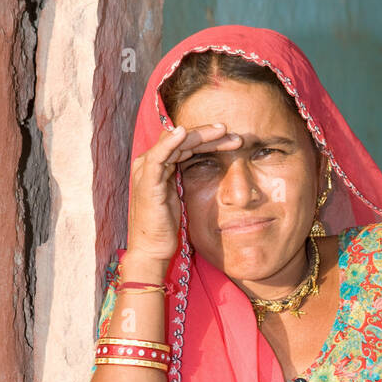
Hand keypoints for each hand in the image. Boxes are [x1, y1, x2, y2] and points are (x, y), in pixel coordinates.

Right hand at [125, 122, 242, 271]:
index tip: (234, 140)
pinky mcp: (147, 182)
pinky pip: (158, 157)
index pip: (187, 145)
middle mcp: (151, 164)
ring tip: (222, 130)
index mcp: (161, 167)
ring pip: (175, 143)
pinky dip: (170, 143)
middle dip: (209, 135)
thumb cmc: (166, 228)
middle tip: (235, 134)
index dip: (210, 140)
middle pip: (183, 140)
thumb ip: (187, 180)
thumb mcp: (182, 197)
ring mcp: (147, 171)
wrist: (151, 250)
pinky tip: (183, 132)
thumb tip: (211, 171)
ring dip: (199, 135)